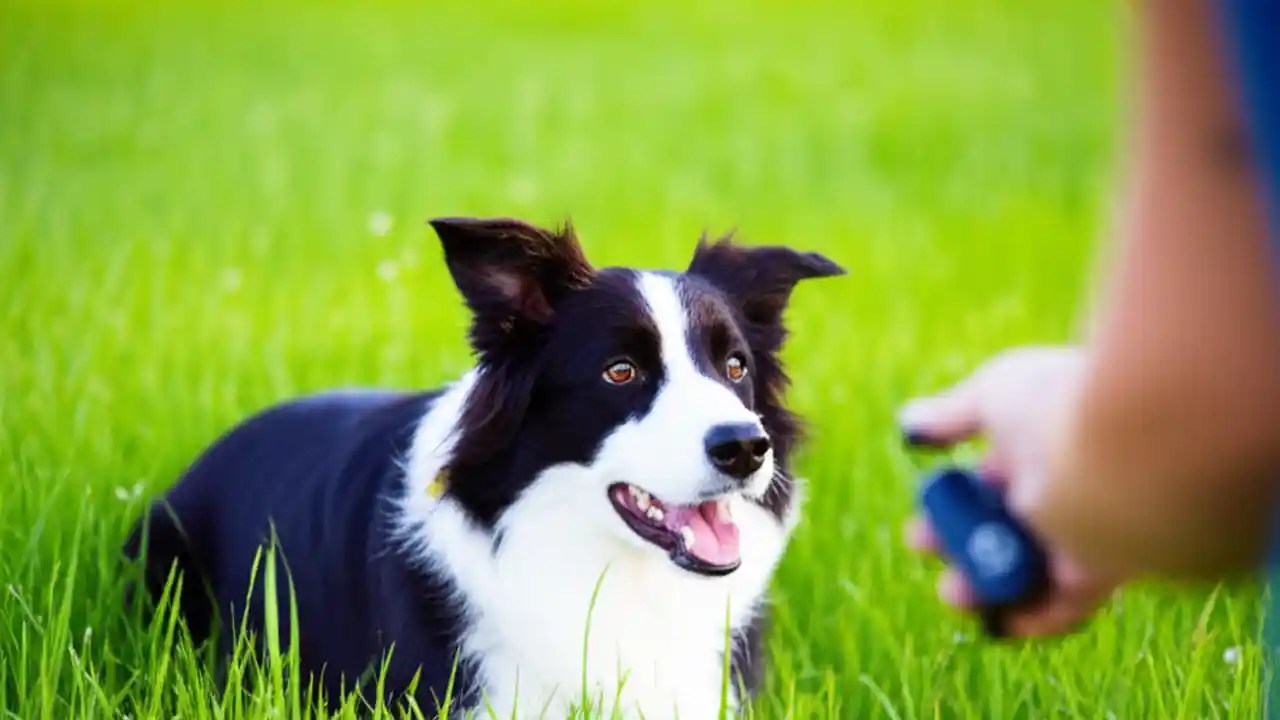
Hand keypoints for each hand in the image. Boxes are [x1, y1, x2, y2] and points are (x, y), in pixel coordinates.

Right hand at [900, 346, 1120, 636]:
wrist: (1120, 449)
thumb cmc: (1053, 410)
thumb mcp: (992, 394)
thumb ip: (950, 413)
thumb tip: (910, 423)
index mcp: (1041, 442)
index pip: (991, 476)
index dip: (953, 494)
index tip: (922, 504)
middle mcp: (1064, 486)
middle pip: (1003, 523)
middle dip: (958, 539)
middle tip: (923, 545)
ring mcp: (1084, 530)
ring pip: (1027, 567)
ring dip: (985, 584)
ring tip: (954, 593)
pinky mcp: (1102, 571)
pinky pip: (1065, 606)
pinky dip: (1031, 619)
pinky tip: (998, 623)